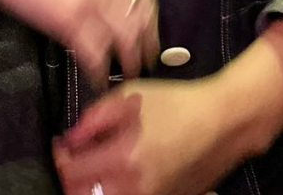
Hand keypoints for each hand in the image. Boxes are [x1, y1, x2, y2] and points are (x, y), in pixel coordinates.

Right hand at [0, 0, 158, 87]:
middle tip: (145, 57)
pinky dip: (99, 70)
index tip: (147, 24)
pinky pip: (95, 53)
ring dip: (128, 59)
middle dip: (146, 41)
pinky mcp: (69, 21)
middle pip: (139, 15)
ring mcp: (89, 0)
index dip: (148, 10)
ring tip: (127, 73)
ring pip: (124, 38)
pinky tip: (97, 78)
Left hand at [52, 78, 248, 194]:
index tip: (62, 146)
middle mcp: (137, 186)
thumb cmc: (178, 104)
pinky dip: (118, 189)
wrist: (222, 122)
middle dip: (73, 179)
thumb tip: (73, 135)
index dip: (61, 158)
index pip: (73, 172)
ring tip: (96, 167)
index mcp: (124, 158)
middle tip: (74, 160)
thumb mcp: (129, 95)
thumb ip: (95, 116)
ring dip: (95, 187)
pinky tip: (121, 172)